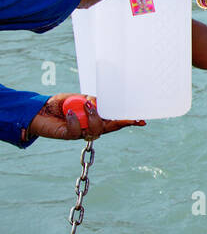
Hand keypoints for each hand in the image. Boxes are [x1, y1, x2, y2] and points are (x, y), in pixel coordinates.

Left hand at [27, 94, 144, 141]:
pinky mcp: (69, 136)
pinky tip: (68, 112)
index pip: (115, 120)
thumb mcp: (77, 97)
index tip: (141, 120)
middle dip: (119, 122)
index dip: (128, 121)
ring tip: (84, 104)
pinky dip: (74, 120)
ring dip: (93, 116)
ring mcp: (81, 133)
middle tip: (128, 117)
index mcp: (97, 118)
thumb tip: (97, 104)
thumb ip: (89, 100)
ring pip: (96, 129)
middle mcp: (92, 127)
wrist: (37, 111)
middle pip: (110, 127)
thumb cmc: (59, 104)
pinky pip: (77, 130)